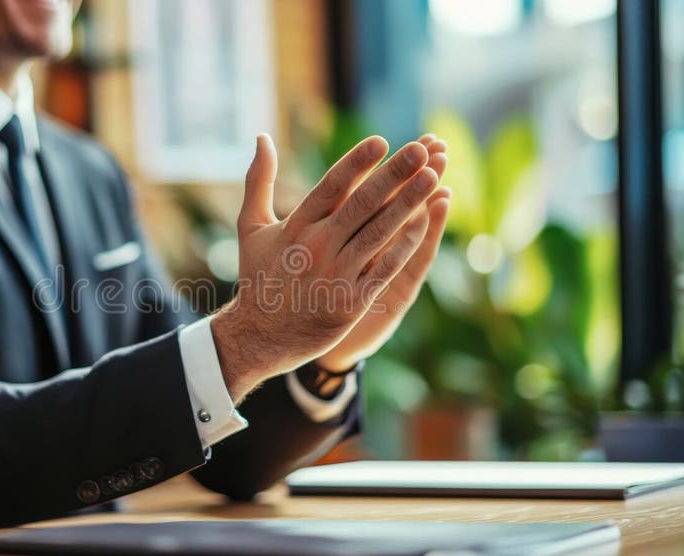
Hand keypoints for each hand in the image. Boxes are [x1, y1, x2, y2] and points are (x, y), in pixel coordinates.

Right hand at [211, 134, 438, 401]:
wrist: (259, 336)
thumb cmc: (258, 277)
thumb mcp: (251, 227)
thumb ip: (258, 181)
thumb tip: (262, 137)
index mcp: (295, 226)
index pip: (331, 187)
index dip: (357, 163)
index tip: (381, 141)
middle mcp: (316, 247)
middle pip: (361, 204)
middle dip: (393, 175)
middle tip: (420, 149)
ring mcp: (336, 274)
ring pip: (379, 232)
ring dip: (408, 203)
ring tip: (433, 176)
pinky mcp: (351, 301)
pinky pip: (385, 267)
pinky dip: (406, 244)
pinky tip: (425, 222)